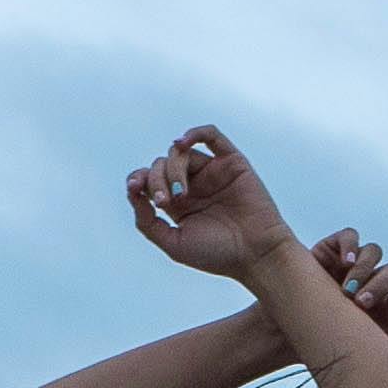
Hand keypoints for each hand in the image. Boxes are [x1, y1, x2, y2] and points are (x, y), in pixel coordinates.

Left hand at [126, 123, 295, 288]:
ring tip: (181, 194)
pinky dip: (195, 132)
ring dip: (173, 168)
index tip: (134, 188)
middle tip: (165, 201)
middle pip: (161, 164)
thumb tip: (132, 191)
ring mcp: (211, 171)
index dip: (137, 179)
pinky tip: (182, 142)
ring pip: (180, 152)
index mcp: (177, 203)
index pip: (149, 178)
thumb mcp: (173, 243)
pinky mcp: (231, 162)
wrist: (255, 255)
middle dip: (157, 179)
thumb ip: (147, 221)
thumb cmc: (217, 254)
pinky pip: (211, 136)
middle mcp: (193, 184)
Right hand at [312, 226, 387, 348]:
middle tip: (362, 304)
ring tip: (346, 291)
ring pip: (373, 253)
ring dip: (364, 270)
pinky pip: (350, 236)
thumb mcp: (363, 346)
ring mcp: (354, 264)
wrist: (288, 336)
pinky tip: (345, 262)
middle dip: (381, 286)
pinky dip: (350, 245)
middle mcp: (374, 280)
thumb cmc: (329, 344)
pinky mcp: (333, 249)